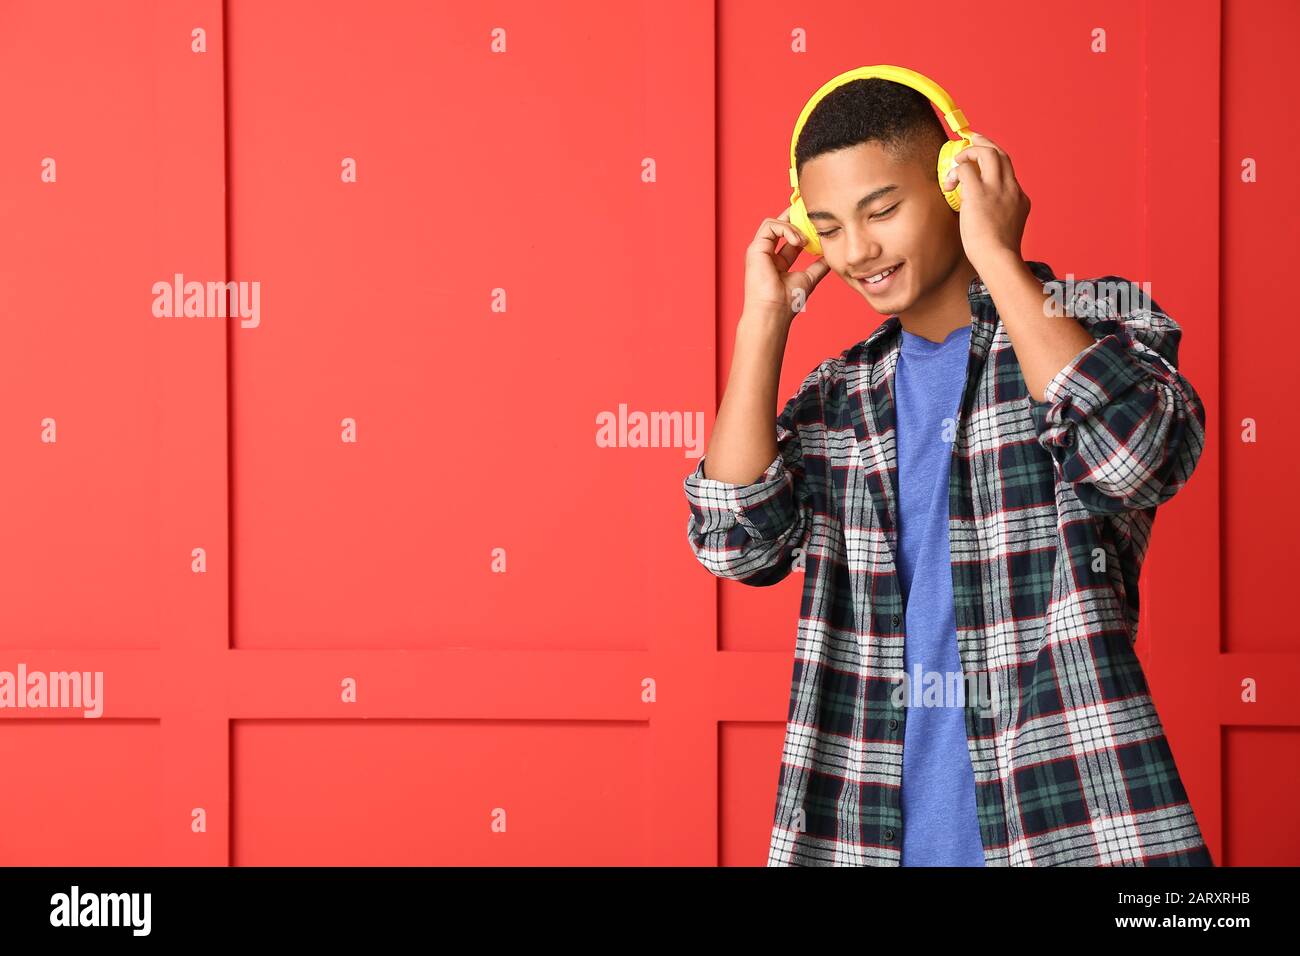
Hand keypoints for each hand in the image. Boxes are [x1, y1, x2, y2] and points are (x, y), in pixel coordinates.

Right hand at [742, 205, 831, 320]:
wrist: (774, 312)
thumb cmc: (787, 301)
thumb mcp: (809, 278)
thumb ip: (818, 266)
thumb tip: (830, 255)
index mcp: (778, 261)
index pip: (790, 236)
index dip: (803, 228)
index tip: (817, 224)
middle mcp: (767, 253)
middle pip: (780, 224)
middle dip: (795, 216)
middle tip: (811, 214)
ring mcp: (759, 250)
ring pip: (774, 222)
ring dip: (793, 226)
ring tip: (805, 240)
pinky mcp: (755, 248)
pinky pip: (770, 225)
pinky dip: (786, 229)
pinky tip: (798, 242)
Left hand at [944, 131, 1030, 271]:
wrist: (999, 259)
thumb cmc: (997, 253)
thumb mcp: (1004, 228)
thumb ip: (998, 216)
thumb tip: (979, 214)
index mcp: (1020, 198)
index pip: (1008, 172)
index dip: (993, 163)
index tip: (982, 159)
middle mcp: (1012, 189)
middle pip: (1001, 154)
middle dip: (985, 143)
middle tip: (971, 137)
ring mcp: (998, 189)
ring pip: (988, 153)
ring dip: (970, 152)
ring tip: (957, 161)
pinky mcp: (980, 193)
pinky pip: (966, 168)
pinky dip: (956, 171)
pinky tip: (949, 183)